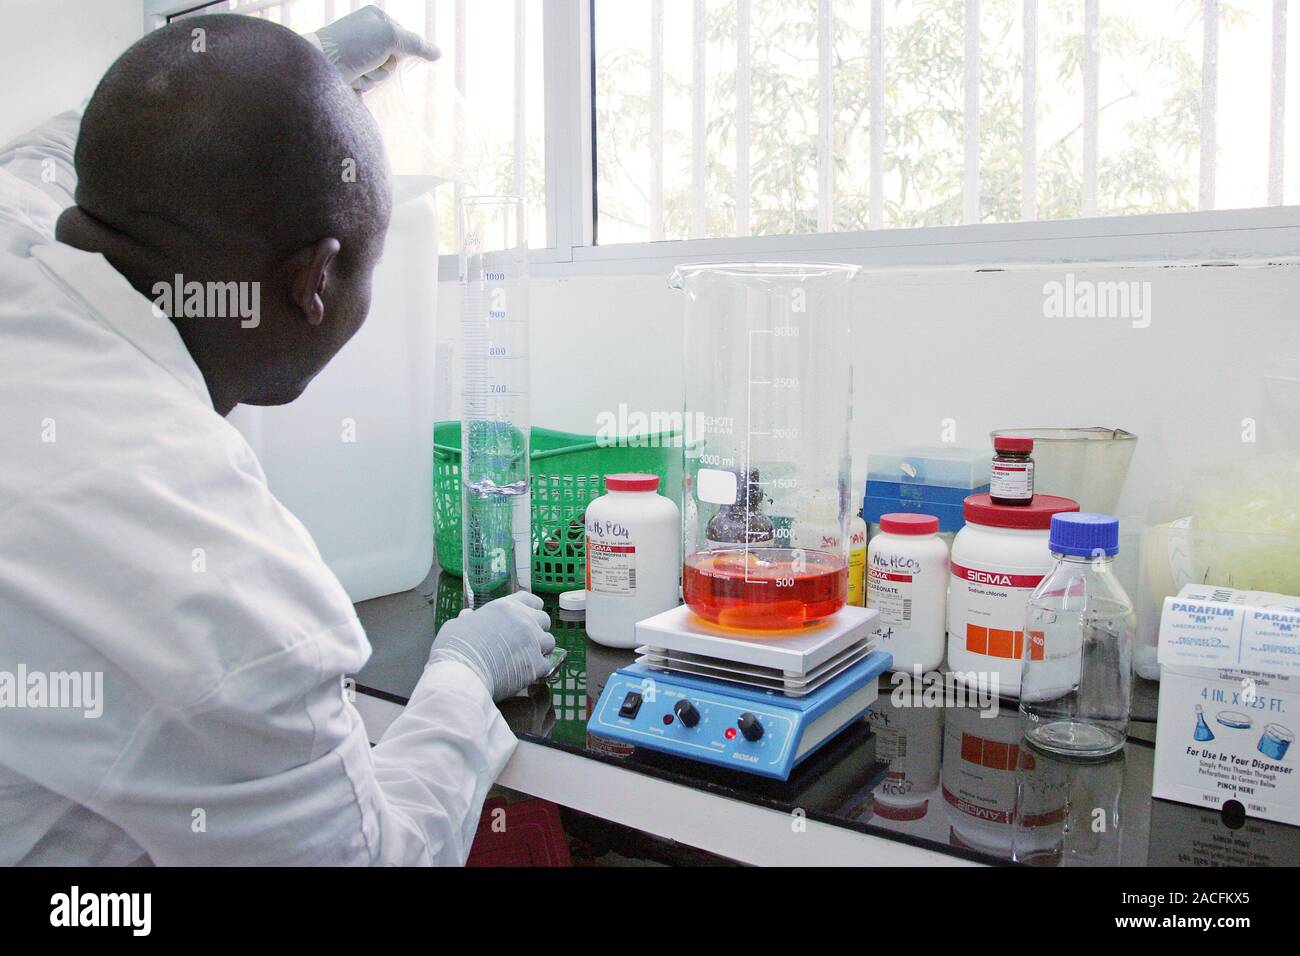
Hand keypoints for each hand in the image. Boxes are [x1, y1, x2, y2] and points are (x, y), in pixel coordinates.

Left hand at [307, 4, 438, 92]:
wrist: (320, 65)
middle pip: (395, 58)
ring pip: (383, 73)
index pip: (406, 38)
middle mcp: (367, 34)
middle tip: (371, 62)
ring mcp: (359, 54)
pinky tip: (352, 79)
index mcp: (376, 18)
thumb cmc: (354, 45)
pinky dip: (364, 84)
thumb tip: (439, 53)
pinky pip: (371, 83)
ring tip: (358, 71)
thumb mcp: (390, 36)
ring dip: (374, 76)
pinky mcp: (352, 72)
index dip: (403, 49)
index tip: (391, 51)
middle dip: (385, 65)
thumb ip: (416, 44)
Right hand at [427, 592, 554, 701]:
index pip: (530, 599)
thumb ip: (468, 618)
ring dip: (540, 649)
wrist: (463, 672)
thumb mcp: (457, 624)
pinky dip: (537, 670)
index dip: (530, 608)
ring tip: (526, 658)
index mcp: (506, 607)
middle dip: (537, 629)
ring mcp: (533, 641)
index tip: (526, 616)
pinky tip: (526, 674)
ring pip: (549, 641)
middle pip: (544, 619)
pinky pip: (546, 665)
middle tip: (524, 640)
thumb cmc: (456, 647)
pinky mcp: (537, 664)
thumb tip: (467, 615)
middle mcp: (524, 620)